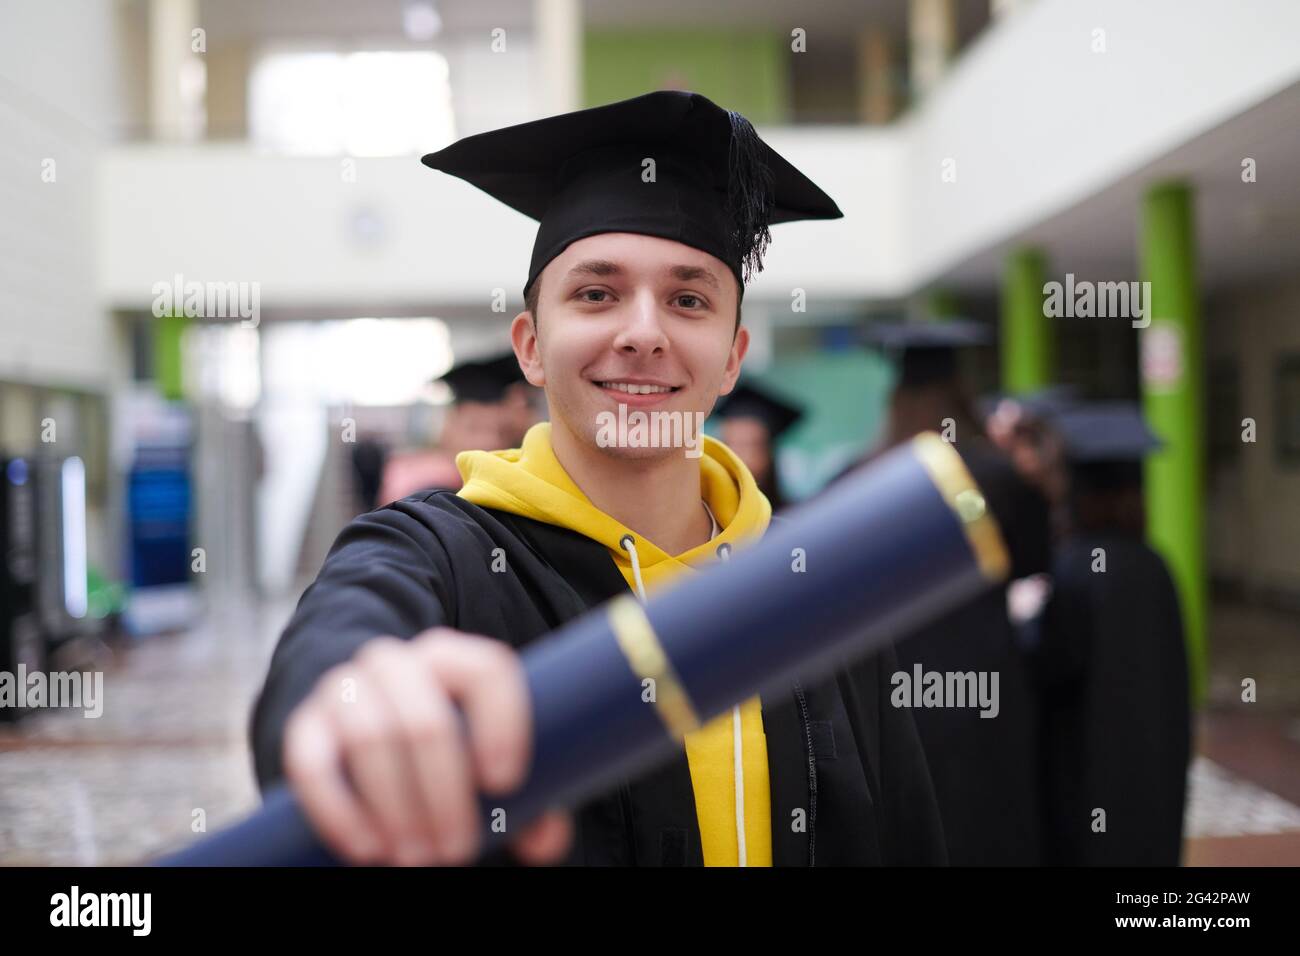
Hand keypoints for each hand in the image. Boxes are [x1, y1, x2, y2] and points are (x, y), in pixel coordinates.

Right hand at [282, 627, 572, 865]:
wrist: (373, 735)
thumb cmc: (454, 755)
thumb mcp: (491, 766)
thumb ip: (532, 799)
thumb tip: (544, 836)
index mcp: (454, 660)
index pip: (487, 670)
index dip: (500, 723)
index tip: (505, 783)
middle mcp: (398, 663)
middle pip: (425, 718)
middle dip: (443, 794)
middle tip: (457, 850)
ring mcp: (346, 688)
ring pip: (371, 737)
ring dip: (396, 807)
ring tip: (417, 858)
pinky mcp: (305, 726)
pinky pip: (312, 763)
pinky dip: (340, 810)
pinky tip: (368, 849)